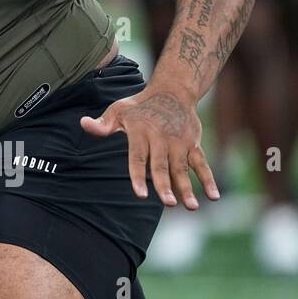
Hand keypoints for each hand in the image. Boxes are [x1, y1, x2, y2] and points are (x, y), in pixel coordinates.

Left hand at [81, 86, 218, 209]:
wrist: (172, 91)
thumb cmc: (139, 105)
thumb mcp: (118, 110)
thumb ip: (102, 123)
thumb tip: (83, 124)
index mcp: (141, 132)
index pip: (138, 157)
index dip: (138, 176)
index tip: (140, 195)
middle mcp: (162, 138)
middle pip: (162, 165)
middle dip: (165, 185)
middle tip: (167, 203)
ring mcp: (180, 142)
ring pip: (183, 168)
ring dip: (188, 188)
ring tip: (190, 207)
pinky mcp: (193, 144)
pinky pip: (202, 163)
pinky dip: (209, 179)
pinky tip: (214, 196)